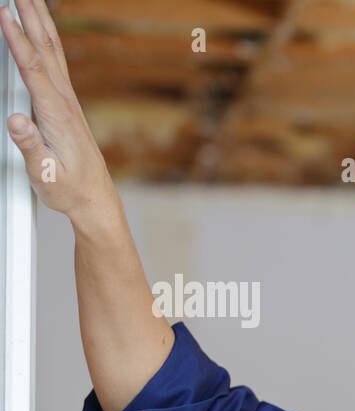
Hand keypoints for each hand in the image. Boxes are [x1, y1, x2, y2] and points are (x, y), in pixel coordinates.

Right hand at [1, 0, 115, 219]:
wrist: (95, 199)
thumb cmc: (70, 190)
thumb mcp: (46, 175)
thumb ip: (30, 148)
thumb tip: (17, 122)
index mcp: (58, 116)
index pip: (34, 70)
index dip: (17, 40)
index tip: (5, 14)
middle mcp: (66, 103)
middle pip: (46, 51)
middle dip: (31, 16)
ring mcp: (68, 102)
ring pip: (53, 53)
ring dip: (40, 21)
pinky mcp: (67, 105)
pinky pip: (55, 64)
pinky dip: (45, 39)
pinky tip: (40, 29)